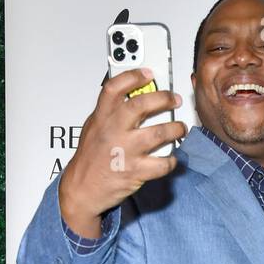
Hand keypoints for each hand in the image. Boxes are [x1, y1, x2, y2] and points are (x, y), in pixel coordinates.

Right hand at [58, 68, 187, 235]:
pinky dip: (171, 161)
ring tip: (180, 128)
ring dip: (175, 129)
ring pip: (158, 134)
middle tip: (174, 99)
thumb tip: (127, 97)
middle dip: (163, 98)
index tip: (148, 74)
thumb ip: (108, 112)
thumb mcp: (93, 128)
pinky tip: (172, 158)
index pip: (115, 88)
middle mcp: (114, 131)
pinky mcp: (135, 171)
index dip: (133, 76)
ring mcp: (125, 151)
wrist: (82, 188)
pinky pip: (162, 164)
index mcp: (102, 117)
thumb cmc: (89, 160)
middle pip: (141, 105)